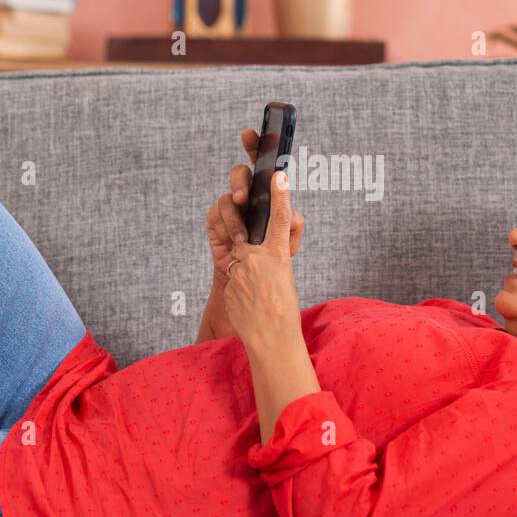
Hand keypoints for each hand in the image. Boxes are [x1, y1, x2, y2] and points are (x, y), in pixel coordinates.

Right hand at [205, 128, 303, 287]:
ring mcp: (231, 206)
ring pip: (229, 195)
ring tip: (242, 235)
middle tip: (244, 198)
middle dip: (240, 180)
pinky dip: (227, 228)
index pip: (264, 163)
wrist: (248, 280)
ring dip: (235, 216)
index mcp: (269, 193)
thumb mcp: (288, 242)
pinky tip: (234, 241)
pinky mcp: (216, 219)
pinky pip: (218, 214)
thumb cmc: (271, 256)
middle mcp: (249, 195)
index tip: (249, 133)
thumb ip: (293, 222)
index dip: (257, 145)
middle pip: (241, 173)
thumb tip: (287, 196)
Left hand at [223, 169, 302, 348]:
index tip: (278, 175)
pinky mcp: (229, 283)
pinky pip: (233, 276)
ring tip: (256, 289)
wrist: (270, 341)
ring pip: (237, 257)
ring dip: (243, 266)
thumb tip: (267, 244)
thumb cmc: (285, 312)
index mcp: (279, 256)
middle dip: (236, 223)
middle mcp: (259, 259)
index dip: (281, 195)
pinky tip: (248, 302)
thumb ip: (277, 254)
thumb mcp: (287, 278)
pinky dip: (240, 286)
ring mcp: (240, 271)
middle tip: (237, 221)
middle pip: (243, 232)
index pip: (282, 219)